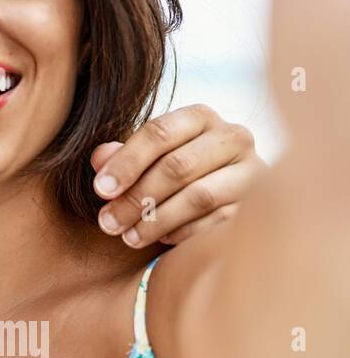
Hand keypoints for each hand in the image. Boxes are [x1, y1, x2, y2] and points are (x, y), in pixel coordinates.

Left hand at [89, 104, 261, 247]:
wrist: (227, 187)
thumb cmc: (175, 168)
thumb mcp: (147, 156)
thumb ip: (121, 156)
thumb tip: (99, 160)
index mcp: (200, 117)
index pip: (159, 133)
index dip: (126, 162)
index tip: (100, 189)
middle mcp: (233, 137)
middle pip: (177, 167)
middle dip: (136, 198)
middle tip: (107, 223)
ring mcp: (252, 171)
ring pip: (199, 196)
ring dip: (156, 220)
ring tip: (128, 237)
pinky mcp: (259, 206)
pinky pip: (217, 223)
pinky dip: (183, 233)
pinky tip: (160, 240)